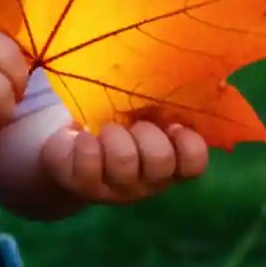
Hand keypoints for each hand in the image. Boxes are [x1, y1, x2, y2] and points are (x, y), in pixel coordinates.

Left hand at [40, 121, 207, 203]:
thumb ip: (165, 106)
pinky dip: (87, 143)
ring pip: (124, 162)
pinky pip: (89, 164)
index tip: (174, 124)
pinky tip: (83, 136)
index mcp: (169, 165)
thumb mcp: (144, 115)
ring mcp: (115, 189)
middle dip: (147, 133)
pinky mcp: (83, 185)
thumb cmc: (118, 124)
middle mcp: (147, 182)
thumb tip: (188, 77)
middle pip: (161, 162)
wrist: (71, 149)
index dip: (189, 142)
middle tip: (134, 124)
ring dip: (115, 136)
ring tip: (107, 129)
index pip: (194, 164)